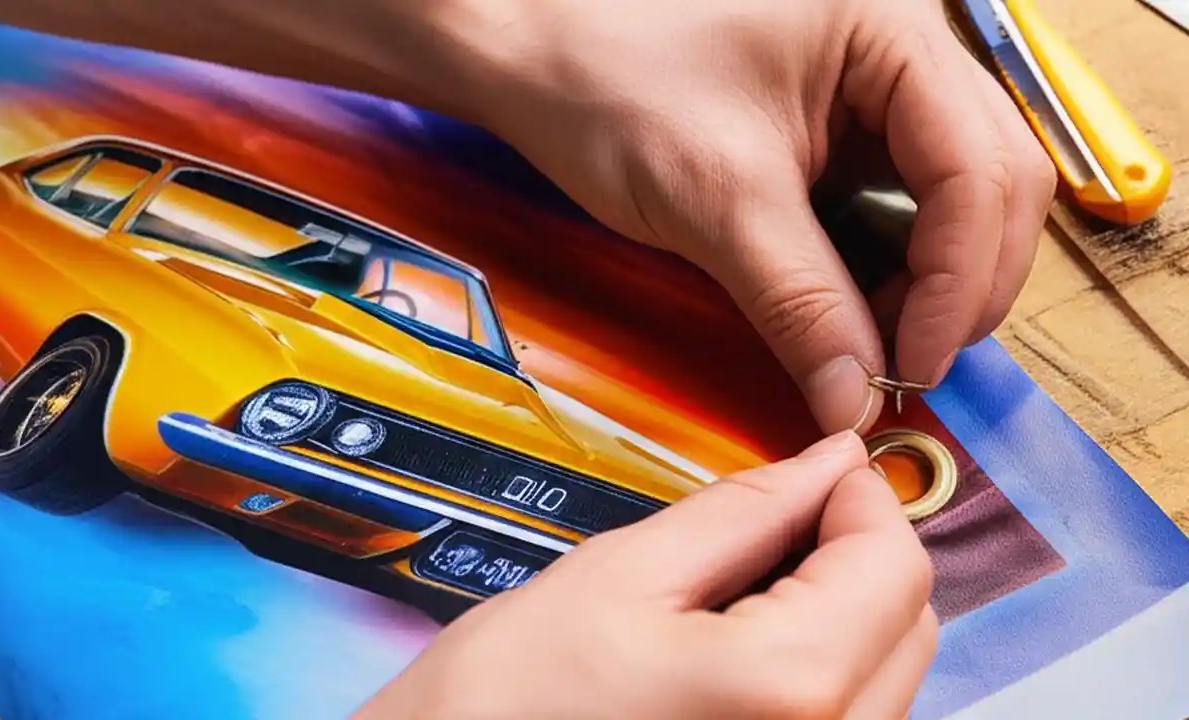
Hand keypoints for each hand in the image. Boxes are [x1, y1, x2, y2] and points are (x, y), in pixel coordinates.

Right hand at [355, 432, 936, 718]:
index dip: (861, 497)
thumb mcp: (620, 575)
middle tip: (773, 520)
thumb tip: (822, 465)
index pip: (893, 565)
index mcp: (788, 686)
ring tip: (740, 588)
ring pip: (886, 674)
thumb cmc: (501, 703)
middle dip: (856, 553)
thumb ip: (742, 512)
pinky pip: (848, 718)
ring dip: (840, 610)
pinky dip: (819, 665)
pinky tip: (740, 645)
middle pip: (906, 623)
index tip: (819, 468)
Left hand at [444, 0, 1055, 432]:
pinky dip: (884, 263)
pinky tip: (849, 309)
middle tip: (900, 366)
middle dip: (958, 283)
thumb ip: (800, 302)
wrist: (525, 49)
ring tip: (869, 345)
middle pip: (990, 180)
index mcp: (891, 33)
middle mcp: (899, 50)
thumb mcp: (716, 197)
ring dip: (927, 280)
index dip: (960, 279)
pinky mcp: (834, 125)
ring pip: (950, 197)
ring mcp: (870, 86)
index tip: (913, 366)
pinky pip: (892, 202)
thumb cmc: (607, 79)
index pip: (980, 166)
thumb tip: (854, 402)